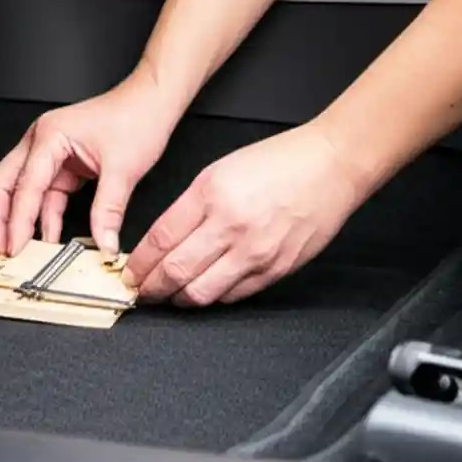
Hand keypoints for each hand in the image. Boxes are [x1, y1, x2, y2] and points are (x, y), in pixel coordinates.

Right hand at [0, 71, 180, 256]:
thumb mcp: (123, 169)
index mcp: (50, 136)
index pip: (26, 187)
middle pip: (5, 184)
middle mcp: (43, 141)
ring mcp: (51, 152)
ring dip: (22, 219)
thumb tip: (104, 242)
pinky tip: (49, 236)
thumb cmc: (137, 117)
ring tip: (23, 249)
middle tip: (2, 248)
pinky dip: (45, 215)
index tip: (14, 247)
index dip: (17, 222)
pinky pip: (47, 193)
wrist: (153, 102)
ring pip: (24, 190)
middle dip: (0, 218)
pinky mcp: (64, 162)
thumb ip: (109, 211)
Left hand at [122, 123, 370, 306]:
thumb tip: (163, 241)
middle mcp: (231, 226)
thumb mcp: (220, 170)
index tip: (129, 272)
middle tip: (141, 291)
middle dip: (151, 288)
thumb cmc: (279, 162)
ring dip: (178, 299)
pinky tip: (204, 291)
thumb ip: (190, 207)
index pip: (161, 240)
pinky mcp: (276, 269)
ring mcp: (255, 252)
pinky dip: (213, 297)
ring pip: (202, 293)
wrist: (331, 166)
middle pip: (176, 272)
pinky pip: (234, 295)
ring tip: (169, 296)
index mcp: (211, 195)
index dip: (139, 263)